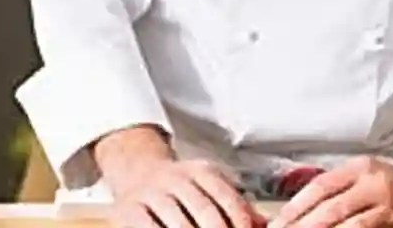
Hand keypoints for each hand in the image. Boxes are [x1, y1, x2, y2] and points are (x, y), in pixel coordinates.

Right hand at [96, 128, 262, 227]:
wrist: (136, 171)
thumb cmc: (180, 188)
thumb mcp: (209, 186)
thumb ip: (236, 206)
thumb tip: (264, 225)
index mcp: (202, 172)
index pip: (228, 199)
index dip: (241, 222)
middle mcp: (177, 178)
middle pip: (206, 213)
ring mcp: (152, 193)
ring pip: (180, 224)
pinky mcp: (129, 209)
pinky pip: (149, 227)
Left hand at [270, 158, 392, 227]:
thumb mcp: (364, 172)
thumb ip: (335, 186)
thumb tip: (297, 209)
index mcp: (362, 169)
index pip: (322, 187)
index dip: (296, 208)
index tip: (279, 223)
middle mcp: (376, 188)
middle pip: (332, 210)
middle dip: (303, 227)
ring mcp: (389, 212)